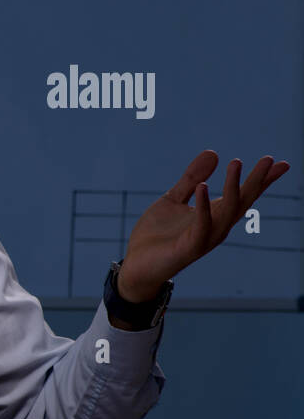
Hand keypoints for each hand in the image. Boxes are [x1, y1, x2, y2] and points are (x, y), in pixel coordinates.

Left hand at [118, 151, 289, 301]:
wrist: (136, 265)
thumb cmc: (157, 235)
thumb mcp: (173, 199)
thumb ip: (192, 178)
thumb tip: (214, 153)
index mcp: (214, 214)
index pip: (243, 195)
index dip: (262, 180)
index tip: (281, 163)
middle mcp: (216, 226)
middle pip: (242, 201)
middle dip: (257, 181)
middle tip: (270, 159)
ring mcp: (205, 238)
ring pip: (227, 211)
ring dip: (233, 187)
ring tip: (236, 162)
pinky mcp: (190, 247)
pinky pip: (201, 225)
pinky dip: (203, 206)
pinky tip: (204, 187)